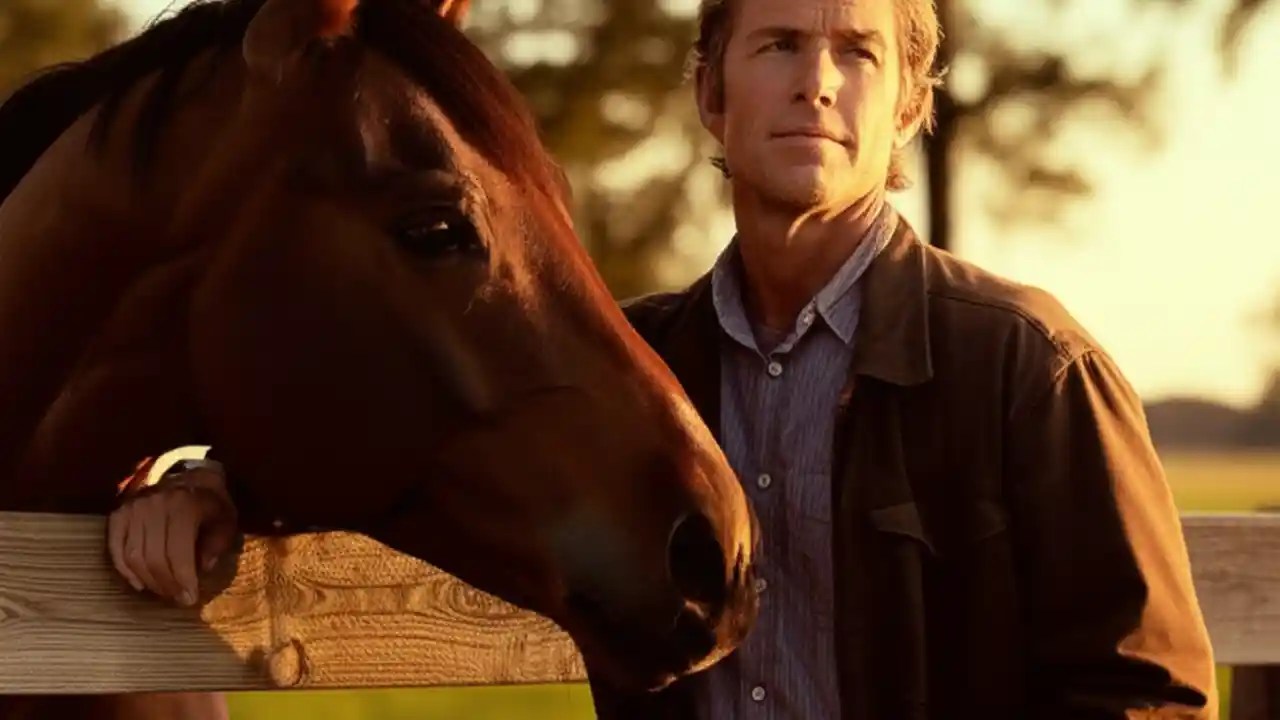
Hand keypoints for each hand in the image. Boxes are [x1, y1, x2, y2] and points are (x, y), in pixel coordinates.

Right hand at [108, 464, 238, 606]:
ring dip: (148, 580)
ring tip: (163, 592)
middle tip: (177, 598)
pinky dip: (124, 569)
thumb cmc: (211, 501)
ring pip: (133, 556)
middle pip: (153, 558)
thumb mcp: (226, 519)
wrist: (190, 474)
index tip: (190, 599)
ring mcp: (133, 508)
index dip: (183, 580)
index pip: (178, 553)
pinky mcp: (119, 513)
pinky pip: (115, 548)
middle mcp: (155, 505)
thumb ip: (216, 545)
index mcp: (184, 506)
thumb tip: (201, 570)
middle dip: (166, 585)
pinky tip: (139, 583)